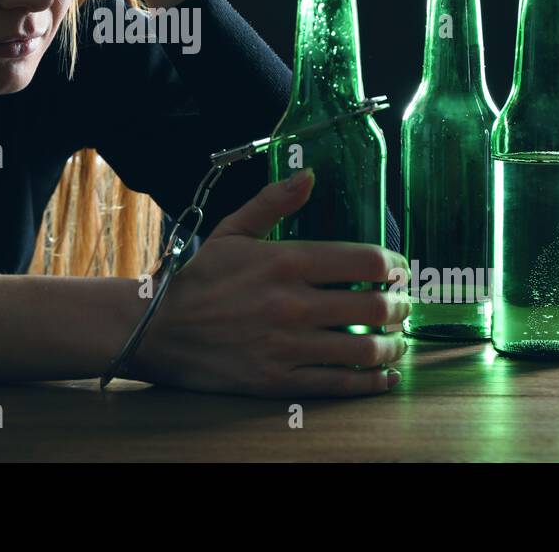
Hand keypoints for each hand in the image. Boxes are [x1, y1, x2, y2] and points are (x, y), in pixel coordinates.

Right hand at [129, 169, 411, 397]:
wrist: (155, 329)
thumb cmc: (196, 280)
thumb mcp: (231, 231)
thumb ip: (274, 202)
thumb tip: (309, 174)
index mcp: (284, 262)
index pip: (364, 262)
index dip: (394, 265)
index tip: (399, 269)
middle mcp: (291, 305)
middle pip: (374, 307)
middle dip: (400, 306)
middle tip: (403, 305)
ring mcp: (287, 346)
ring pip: (364, 350)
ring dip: (392, 345)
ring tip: (397, 340)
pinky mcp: (279, 381)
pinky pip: (339, 384)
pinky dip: (371, 382)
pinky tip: (383, 376)